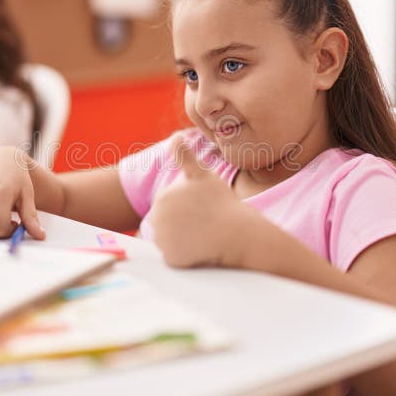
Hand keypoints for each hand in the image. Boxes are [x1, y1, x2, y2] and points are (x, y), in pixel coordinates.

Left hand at [148, 138, 256, 267]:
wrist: (238, 235)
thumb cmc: (223, 203)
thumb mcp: (204, 176)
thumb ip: (185, 157)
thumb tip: (175, 136)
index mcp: (162, 198)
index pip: (170, 206)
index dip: (189, 207)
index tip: (204, 207)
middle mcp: (156, 219)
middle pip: (168, 224)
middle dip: (184, 224)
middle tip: (205, 222)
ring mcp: (163, 241)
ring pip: (171, 241)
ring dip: (185, 240)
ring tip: (204, 235)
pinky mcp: (171, 259)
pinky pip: (177, 257)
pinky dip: (187, 256)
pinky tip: (202, 249)